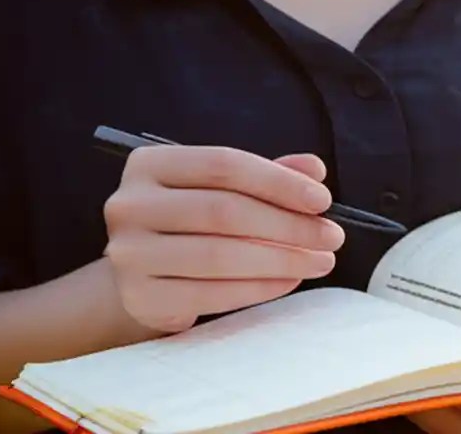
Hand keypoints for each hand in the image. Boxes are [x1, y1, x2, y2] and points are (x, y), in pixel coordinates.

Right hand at [102, 146, 344, 332]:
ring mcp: (129, 253)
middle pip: (223, 210)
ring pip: (219, 254)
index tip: (322, 200)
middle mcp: (130, 204)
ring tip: (320, 260)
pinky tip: (289, 282)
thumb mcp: (223, 190)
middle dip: (288, 225)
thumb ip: (267, 176)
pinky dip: (259, 288)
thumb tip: (315, 168)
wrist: (141, 278)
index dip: (278, 181)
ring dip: (281, 259)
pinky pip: (211, 293)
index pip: (223, 164)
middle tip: (331, 236)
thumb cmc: (189, 225)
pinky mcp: (139, 296)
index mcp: (149, 165)